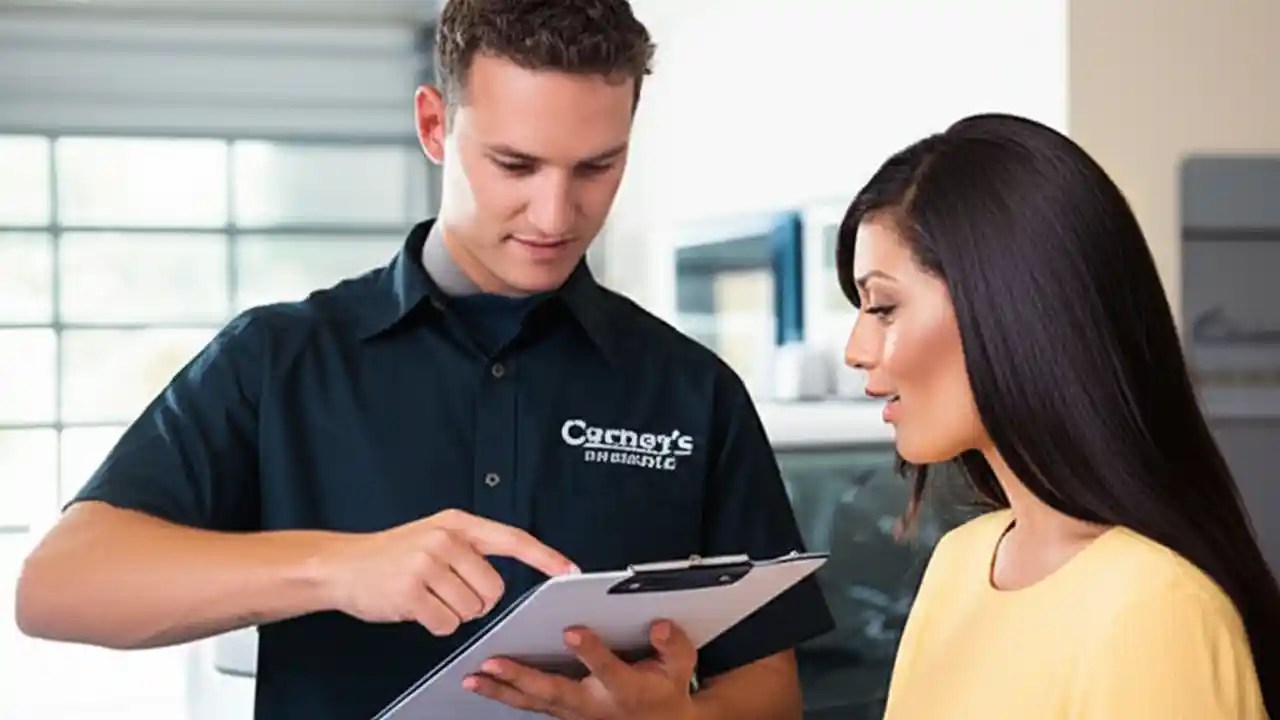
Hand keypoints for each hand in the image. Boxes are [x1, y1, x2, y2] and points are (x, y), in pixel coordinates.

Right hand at [319, 509, 576, 635]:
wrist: (343, 565)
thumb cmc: (393, 556)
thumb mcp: (435, 536)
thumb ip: (469, 550)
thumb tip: (502, 579)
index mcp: (457, 523)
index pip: (513, 539)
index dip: (545, 556)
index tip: (569, 570)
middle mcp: (445, 539)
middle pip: (494, 589)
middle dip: (476, 601)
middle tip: (447, 592)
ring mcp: (427, 563)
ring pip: (471, 610)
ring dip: (452, 613)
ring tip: (426, 595)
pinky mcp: (411, 591)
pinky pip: (446, 624)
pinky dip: (435, 624)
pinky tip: (415, 607)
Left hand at [464, 620, 697, 719]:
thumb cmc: (666, 691)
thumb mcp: (682, 667)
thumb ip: (673, 645)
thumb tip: (658, 624)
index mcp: (626, 690)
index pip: (607, 669)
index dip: (590, 651)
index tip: (571, 630)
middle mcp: (595, 705)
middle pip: (554, 692)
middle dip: (522, 677)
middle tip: (493, 661)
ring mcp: (575, 712)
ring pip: (533, 703)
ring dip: (501, 691)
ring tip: (472, 676)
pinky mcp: (563, 712)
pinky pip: (530, 705)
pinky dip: (504, 694)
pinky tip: (481, 681)